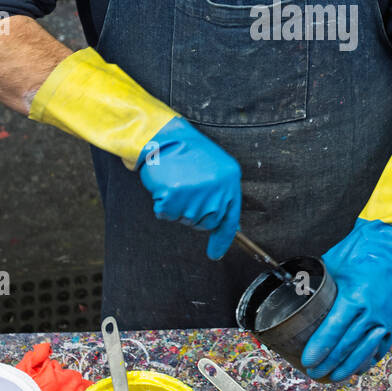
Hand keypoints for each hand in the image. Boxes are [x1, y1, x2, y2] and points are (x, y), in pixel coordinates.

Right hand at [137, 118, 240, 257]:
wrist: (163, 136)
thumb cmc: (186, 151)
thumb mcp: (213, 168)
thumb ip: (219, 193)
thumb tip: (219, 222)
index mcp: (230, 179)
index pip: (230, 218)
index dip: (222, 239)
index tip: (215, 254)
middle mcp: (217, 189)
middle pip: (206, 223)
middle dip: (193, 214)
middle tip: (185, 189)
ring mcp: (196, 194)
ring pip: (185, 219)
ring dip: (177, 207)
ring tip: (175, 182)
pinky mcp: (175, 197)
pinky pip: (166, 214)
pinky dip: (162, 204)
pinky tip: (164, 185)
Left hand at [300, 218, 391, 381]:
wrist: (387, 246)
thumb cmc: (357, 253)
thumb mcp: (331, 266)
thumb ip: (316, 284)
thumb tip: (293, 296)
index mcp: (355, 296)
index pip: (334, 329)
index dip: (320, 348)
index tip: (308, 360)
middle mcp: (372, 311)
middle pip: (347, 345)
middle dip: (329, 362)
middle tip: (313, 372)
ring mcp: (384, 318)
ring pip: (364, 350)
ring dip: (347, 367)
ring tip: (333, 376)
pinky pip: (380, 347)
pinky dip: (368, 360)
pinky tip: (357, 369)